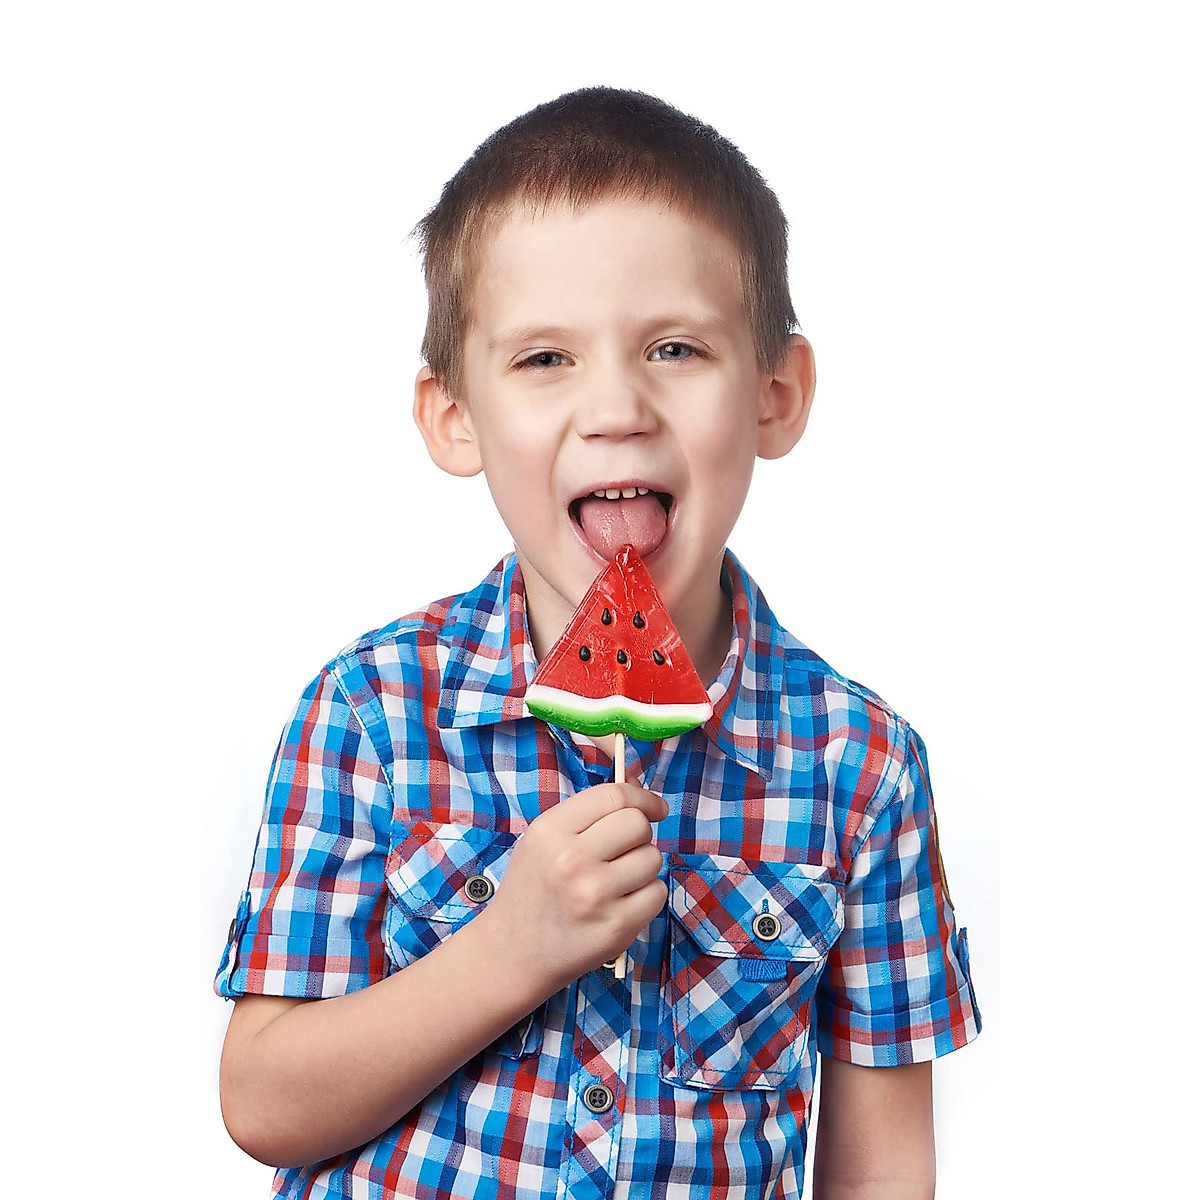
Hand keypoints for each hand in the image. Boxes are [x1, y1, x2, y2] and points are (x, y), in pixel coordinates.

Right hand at [479, 782, 668, 991]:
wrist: (514, 951)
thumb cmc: (535, 889)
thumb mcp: (543, 839)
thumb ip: (588, 813)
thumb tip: (639, 791)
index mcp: (550, 831)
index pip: (614, 796)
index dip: (643, 798)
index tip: (655, 809)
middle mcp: (571, 859)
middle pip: (638, 825)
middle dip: (640, 835)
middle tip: (624, 851)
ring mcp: (595, 894)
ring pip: (652, 858)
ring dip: (643, 867)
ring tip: (616, 882)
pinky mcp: (616, 926)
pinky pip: (657, 893)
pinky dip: (646, 896)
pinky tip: (620, 904)